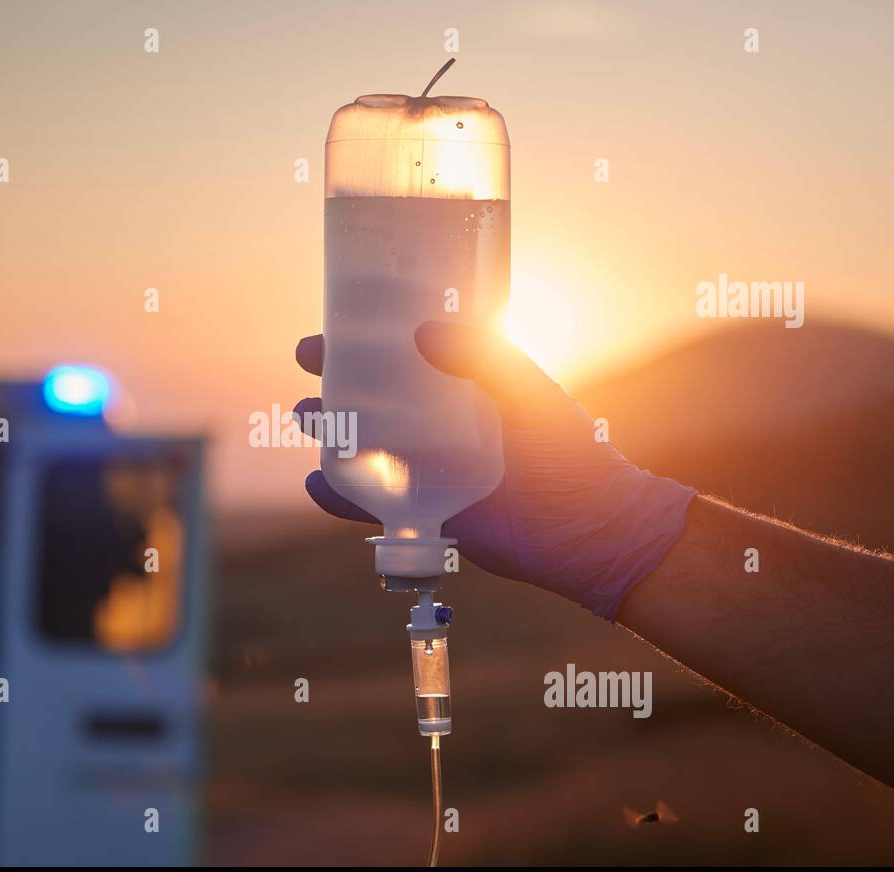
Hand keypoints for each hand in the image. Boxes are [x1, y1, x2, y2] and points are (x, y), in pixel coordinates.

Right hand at [294, 320, 694, 618]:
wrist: (586, 528)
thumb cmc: (568, 451)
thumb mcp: (525, 390)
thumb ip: (480, 356)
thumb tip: (422, 330)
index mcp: (462, 388)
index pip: (406, 355)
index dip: (368, 338)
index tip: (336, 320)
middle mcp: (439, 425)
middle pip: (373, 395)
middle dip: (335, 378)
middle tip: (309, 360)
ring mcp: (427, 468)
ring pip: (364, 445)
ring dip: (329, 432)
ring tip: (307, 418)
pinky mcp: (424, 512)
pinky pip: (369, 504)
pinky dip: (338, 495)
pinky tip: (316, 482)